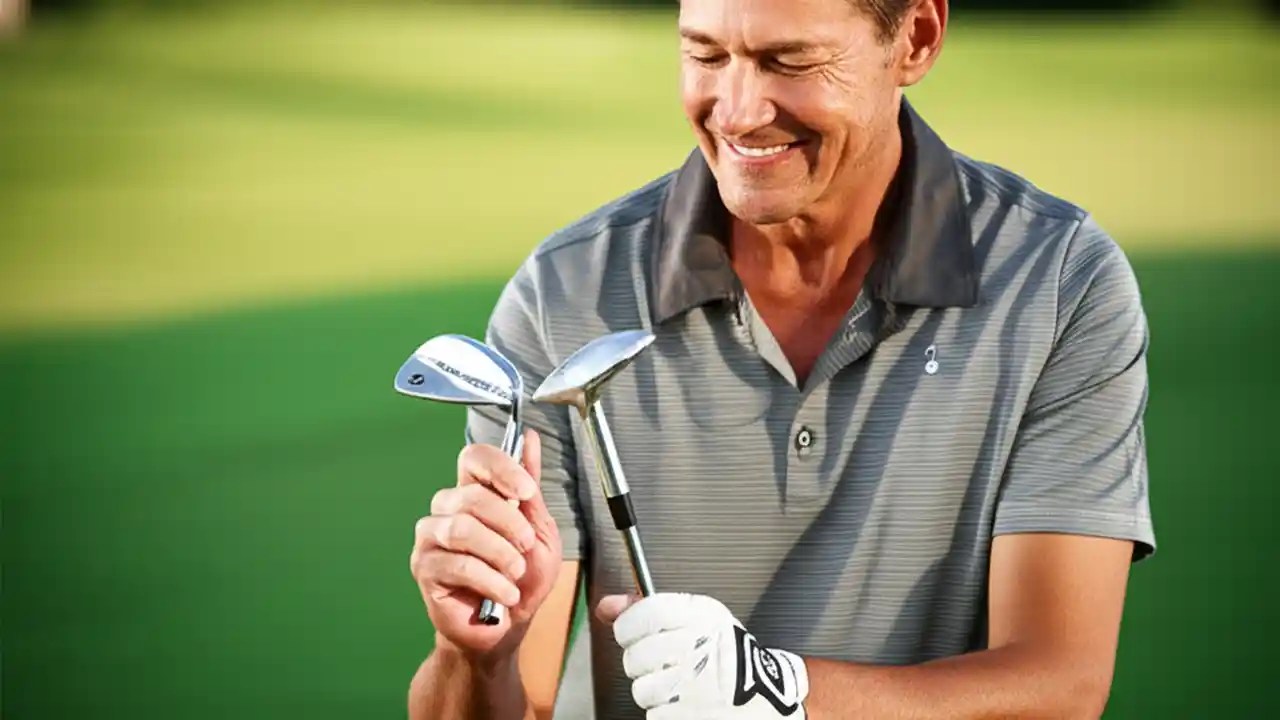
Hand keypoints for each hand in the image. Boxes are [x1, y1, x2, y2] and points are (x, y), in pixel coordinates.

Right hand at [410, 429, 562, 660]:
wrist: (509, 627)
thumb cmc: (523, 578)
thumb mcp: (540, 530)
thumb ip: (530, 487)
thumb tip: (530, 439)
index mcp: (475, 492)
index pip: (474, 458)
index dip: (500, 468)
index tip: (525, 491)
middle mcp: (448, 509)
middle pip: (471, 495)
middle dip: (509, 522)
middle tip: (526, 546)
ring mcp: (432, 537)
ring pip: (462, 528)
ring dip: (499, 552)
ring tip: (515, 572)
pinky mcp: (425, 568)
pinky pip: (456, 563)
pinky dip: (489, 580)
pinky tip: (504, 593)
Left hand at [598, 593, 809, 718]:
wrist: (761, 702)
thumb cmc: (728, 658)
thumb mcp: (697, 618)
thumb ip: (644, 608)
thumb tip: (606, 606)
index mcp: (699, 615)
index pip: (639, 615)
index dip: (634, 628)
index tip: (644, 633)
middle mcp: (693, 646)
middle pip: (634, 656)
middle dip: (647, 664)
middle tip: (674, 664)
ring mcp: (689, 683)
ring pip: (641, 688)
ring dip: (657, 692)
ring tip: (685, 686)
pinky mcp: (683, 714)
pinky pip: (654, 714)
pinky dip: (667, 714)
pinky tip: (688, 704)